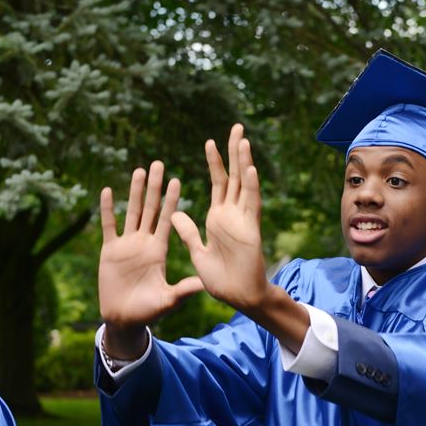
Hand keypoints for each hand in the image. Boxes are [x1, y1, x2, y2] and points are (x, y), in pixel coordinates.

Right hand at [98, 161, 203, 354]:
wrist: (125, 318)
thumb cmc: (149, 311)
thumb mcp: (169, 299)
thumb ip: (185, 289)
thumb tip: (206, 283)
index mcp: (159, 250)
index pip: (168, 220)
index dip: (171, 201)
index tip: (177, 180)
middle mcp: (144, 243)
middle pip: (150, 209)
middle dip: (154, 188)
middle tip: (158, 163)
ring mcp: (126, 245)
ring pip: (131, 212)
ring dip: (134, 192)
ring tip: (139, 171)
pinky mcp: (109, 251)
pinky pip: (109, 226)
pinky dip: (108, 210)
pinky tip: (108, 191)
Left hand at [171, 124, 268, 311]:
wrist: (237, 297)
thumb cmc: (221, 280)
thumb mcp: (197, 253)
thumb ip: (188, 233)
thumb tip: (173, 214)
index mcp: (217, 218)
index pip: (217, 184)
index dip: (214, 163)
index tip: (211, 142)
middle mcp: (232, 214)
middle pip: (233, 176)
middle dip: (234, 152)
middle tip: (236, 127)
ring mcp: (242, 220)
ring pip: (244, 184)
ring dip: (244, 162)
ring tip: (242, 139)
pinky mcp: (250, 230)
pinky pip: (251, 205)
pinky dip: (251, 187)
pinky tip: (250, 169)